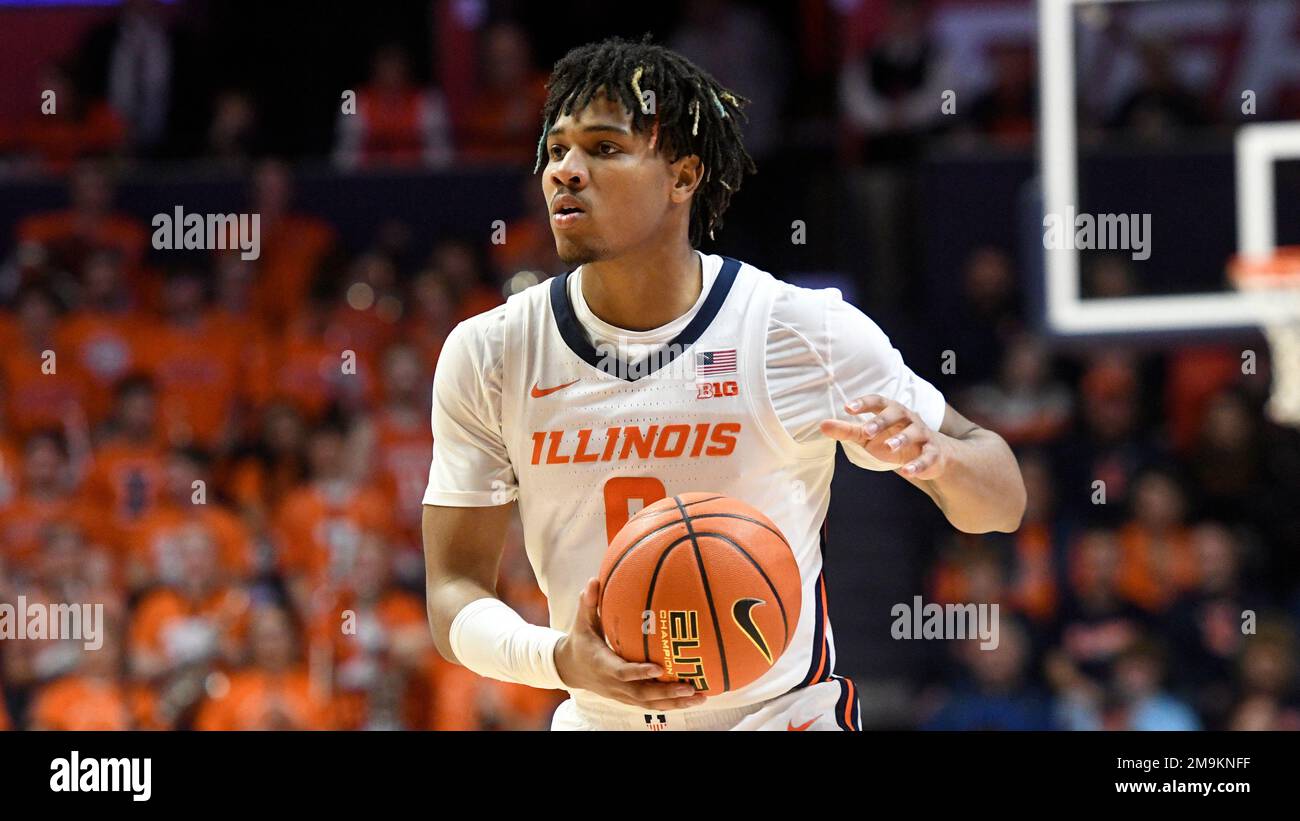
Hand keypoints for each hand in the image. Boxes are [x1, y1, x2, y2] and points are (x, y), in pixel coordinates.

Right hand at [554, 578, 707, 710]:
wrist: (571, 668)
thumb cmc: (581, 640)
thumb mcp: (582, 621)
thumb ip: (588, 603)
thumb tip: (594, 579)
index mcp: (602, 664)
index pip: (622, 672)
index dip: (639, 673)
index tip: (659, 669)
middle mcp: (613, 684)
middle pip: (642, 694)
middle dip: (666, 693)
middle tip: (690, 688)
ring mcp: (621, 694)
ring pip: (650, 704)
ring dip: (675, 703)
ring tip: (700, 697)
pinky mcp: (628, 698)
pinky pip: (651, 705)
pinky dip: (672, 704)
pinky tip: (693, 699)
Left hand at [819, 394, 951, 479]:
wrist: (931, 454)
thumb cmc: (893, 439)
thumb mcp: (869, 435)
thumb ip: (847, 430)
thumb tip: (822, 425)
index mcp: (891, 411)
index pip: (878, 401)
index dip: (863, 403)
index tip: (847, 408)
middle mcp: (908, 419)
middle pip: (897, 413)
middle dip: (881, 421)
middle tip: (867, 430)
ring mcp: (922, 435)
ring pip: (914, 433)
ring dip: (901, 439)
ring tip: (889, 447)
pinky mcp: (932, 453)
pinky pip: (926, 457)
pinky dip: (917, 465)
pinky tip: (907, 472)